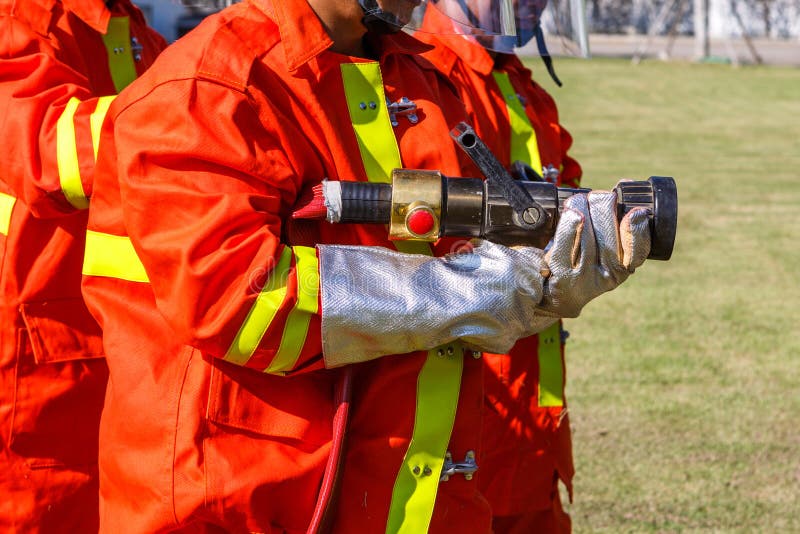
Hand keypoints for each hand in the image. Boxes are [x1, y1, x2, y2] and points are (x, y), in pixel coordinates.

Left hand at [537, 188, 650, 318]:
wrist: (549, 293)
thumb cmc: (576, 262)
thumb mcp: (600, 250)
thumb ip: (612, 226)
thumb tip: (624, 187)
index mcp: (622, 268)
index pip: (639, 250)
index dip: (638, 229)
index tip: (635, 212)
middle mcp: (606, 276)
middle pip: (610, 233)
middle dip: (603, 206)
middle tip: (594, 198)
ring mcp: (583, 278)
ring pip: (588, 235)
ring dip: (582, 208)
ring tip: (577, 201)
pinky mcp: (560, 275)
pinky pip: (565, 247)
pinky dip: (569, 227)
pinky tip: (573, 214)